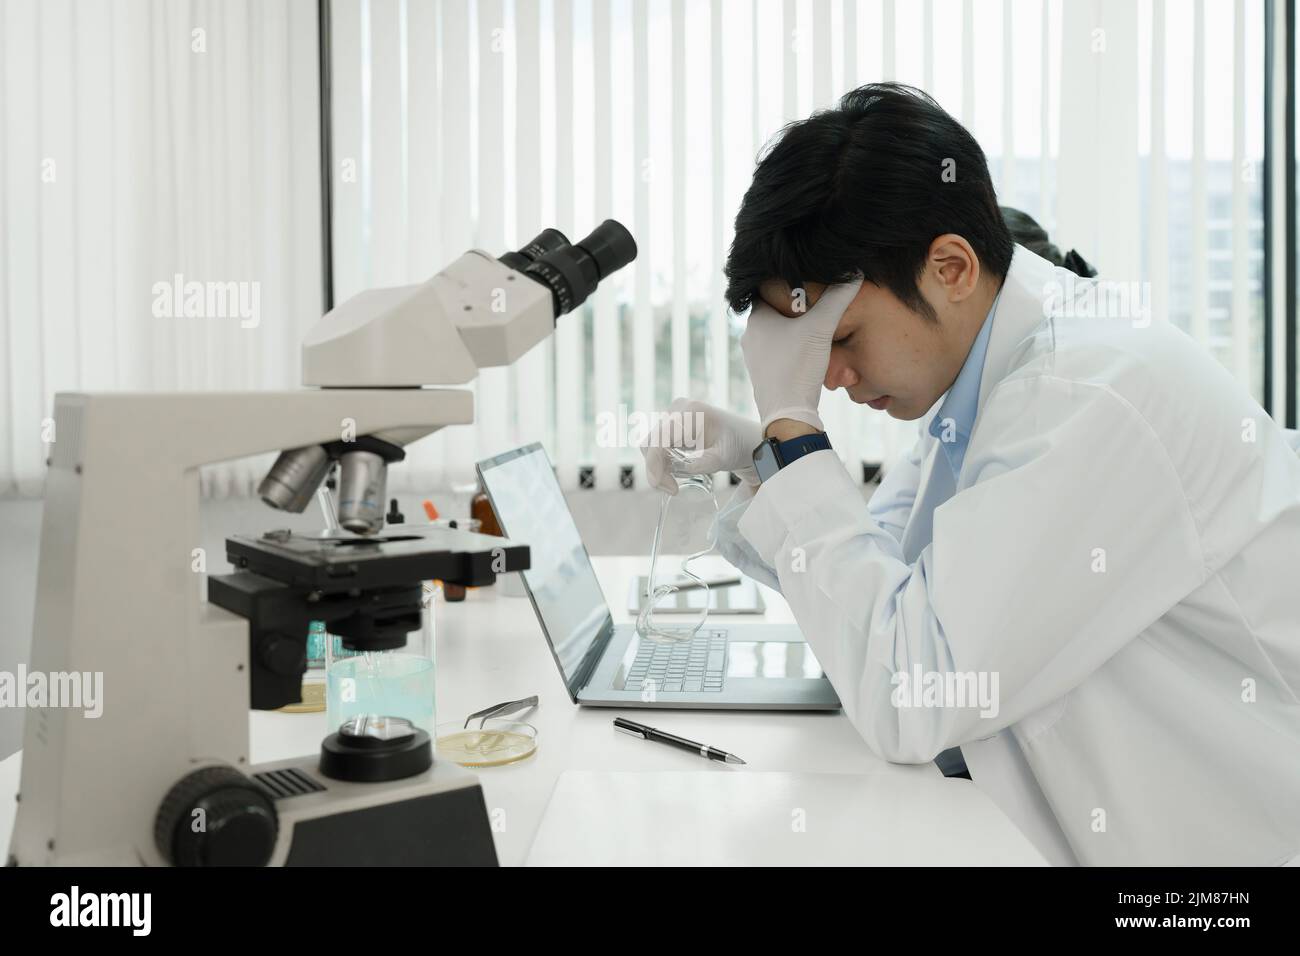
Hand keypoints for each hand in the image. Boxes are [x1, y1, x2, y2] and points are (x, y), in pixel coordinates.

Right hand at [639, 397, 762, 493]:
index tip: (663, 486)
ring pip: (651, 445)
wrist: (748, 439)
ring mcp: (674, 414)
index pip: (660, 440)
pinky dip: (662, 461)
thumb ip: (703, 463)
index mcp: (691, 412)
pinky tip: (676, 472)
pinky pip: (658, 444)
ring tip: (675, 483)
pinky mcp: (673, 423)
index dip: (654, 464)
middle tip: (673, 489)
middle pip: (651, 442)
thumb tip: (680, 470)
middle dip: (656, 469)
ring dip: (659, 466)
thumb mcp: (725, 457)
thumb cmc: (740, 446)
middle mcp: (678, 408)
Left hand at [740, 278, 862, 431]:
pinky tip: (809, 353)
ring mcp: (755, 358)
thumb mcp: (821, 327)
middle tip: (816, 304)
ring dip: (794, 331)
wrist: (788, 414)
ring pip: (776, 335)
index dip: (785, 285)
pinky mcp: (764, 376)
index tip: (804, 283)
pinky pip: (778, 353)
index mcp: (756, 320)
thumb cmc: (798, 368)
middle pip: (773, 313)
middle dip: (794, 308)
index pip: (766, 291)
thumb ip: (837, 299)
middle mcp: (750, 337)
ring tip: (816, 328)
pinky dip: (792, 349)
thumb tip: (853, 272)